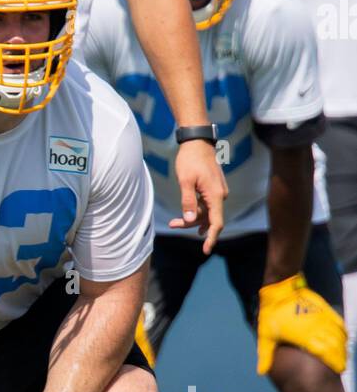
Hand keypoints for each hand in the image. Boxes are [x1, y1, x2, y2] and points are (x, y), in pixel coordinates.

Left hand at [169, 139, 227, 253]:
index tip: (206, 250)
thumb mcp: (185, 181)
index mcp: (215, 195)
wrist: (197, 141)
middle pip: (208, 219)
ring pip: (206, 212)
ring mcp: (218, 191)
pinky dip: (196, 210)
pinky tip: (186, 215)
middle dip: (191, 224)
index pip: (217, 222)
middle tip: (171, 225)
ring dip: (192, 218)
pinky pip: (206, 204)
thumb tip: (191, 221)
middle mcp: (220, 195)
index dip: (212, 238)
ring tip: (172, 222)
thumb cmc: (190, 159)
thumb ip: (188, 202)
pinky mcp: (213, 188)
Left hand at [257, 273, 347, 375]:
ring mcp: (321, 317)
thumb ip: (265, 355)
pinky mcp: (324, 308)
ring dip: (343, 345)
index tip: (339, 370)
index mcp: (304, 336)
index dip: (335, 362)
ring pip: (338, 334)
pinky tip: (344, 338)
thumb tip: (261, 372)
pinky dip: (343, 331)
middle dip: (341, 357)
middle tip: (342, 367)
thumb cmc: (271, 314)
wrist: (280, 290)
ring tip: (343, 355)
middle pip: (335, 345)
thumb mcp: (265, 335)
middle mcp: (316, 328)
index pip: (325, 352)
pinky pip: (338, 321)